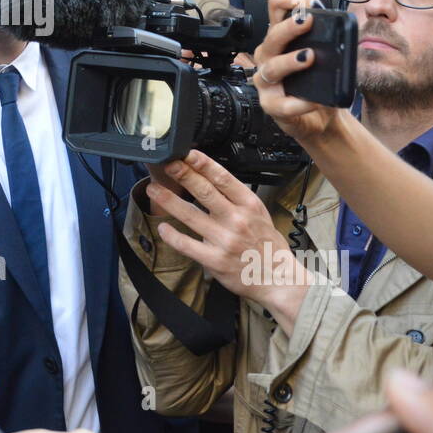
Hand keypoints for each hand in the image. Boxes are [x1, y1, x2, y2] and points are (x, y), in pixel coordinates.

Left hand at [146, 150, 310, 328]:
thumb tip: (210, 177)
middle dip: (183, 175)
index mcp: (248, 205)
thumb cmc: (266, 245)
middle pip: (204, 191)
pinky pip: (187, 245)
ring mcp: (224, 240)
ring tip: (154, 189)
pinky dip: (172, 235)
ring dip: (169, 200)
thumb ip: (236, 197)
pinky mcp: (214, 260)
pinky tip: (163, 228)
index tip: (187, 153)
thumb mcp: (259, 213)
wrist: (278, 278)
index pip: (223, 178)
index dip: (203, 164)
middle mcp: (237, 219)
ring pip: (190, 215)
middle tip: (167, 163)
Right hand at [250, 0, 347, 144]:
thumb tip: (340, 27)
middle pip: (272, 35)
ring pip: (272, 67)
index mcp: (281, 37)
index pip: (275, 6)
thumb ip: (328, 38)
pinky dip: (298, 102)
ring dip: (290, 61)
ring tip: (309, 57)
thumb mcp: (326, 54)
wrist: (322, 116)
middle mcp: (269, 55)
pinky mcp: (271, 104)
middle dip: (289, 26)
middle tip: (307, 21)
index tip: (305, 0)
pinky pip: (282, 104)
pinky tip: (312, 101)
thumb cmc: (319, 81)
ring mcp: (266, 80)